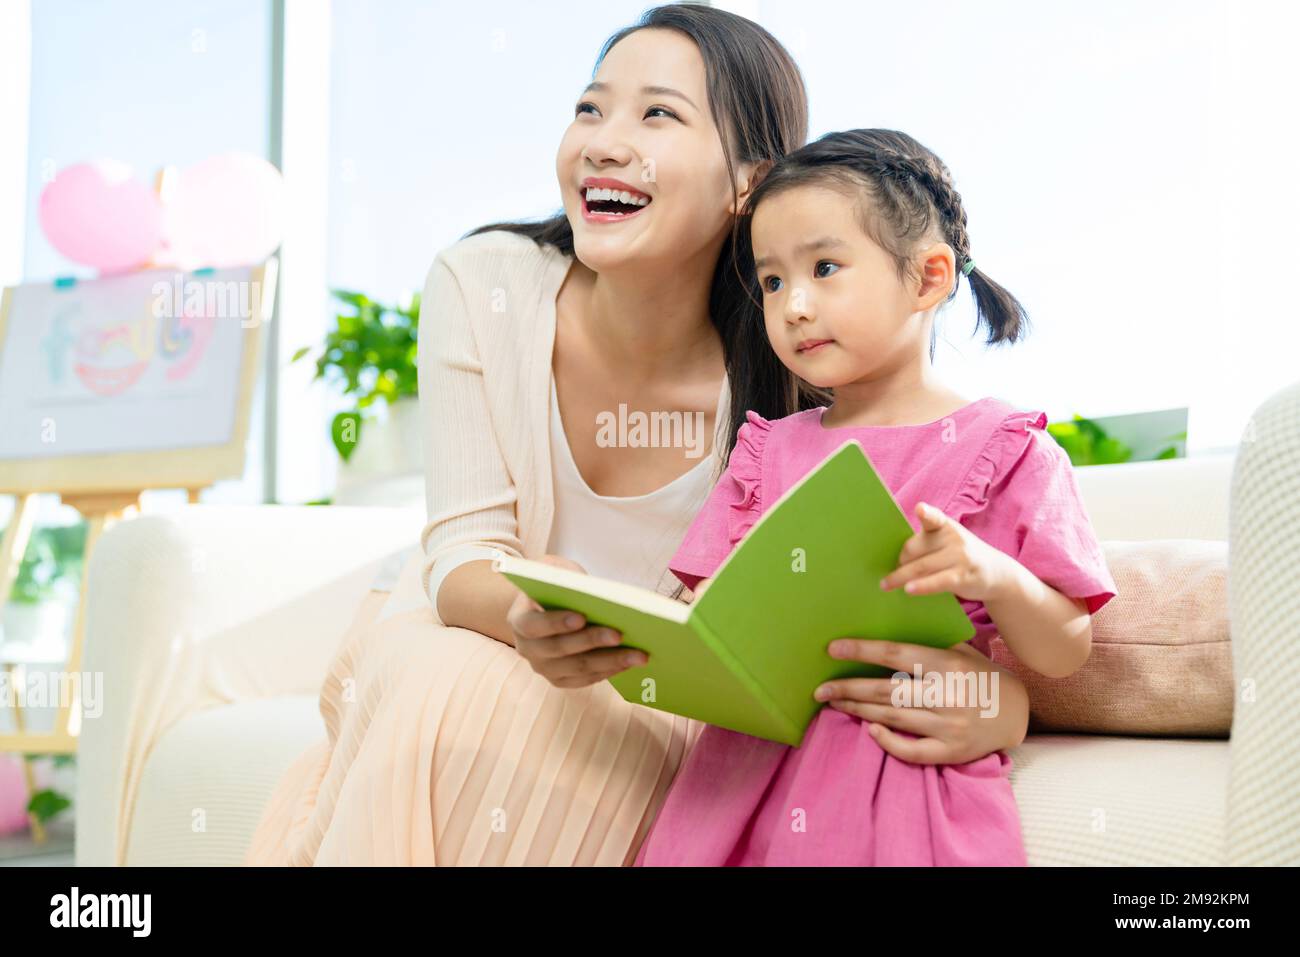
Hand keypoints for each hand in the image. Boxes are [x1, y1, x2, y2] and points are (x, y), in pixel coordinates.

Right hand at [503, 554, 647, 688]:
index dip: (556, 622)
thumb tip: (600, 594)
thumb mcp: (555, 571)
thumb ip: (568, 578)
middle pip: (560, 649)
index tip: (582, 617)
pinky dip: (610, 671)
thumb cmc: (555, 583)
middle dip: (592, 642)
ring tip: (638, 655)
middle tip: (620, 635)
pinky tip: (631, 662)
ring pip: (578, 668)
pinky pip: (586, 679)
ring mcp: (543, 668)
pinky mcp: (561, 679)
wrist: (546, 605)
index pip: (533, 625)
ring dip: (610, 662)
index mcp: (518, 620)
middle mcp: (527, 649)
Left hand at [813, 638, 1028, 764]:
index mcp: (947, 664)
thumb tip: (885, 623)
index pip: (895, 655)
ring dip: (858, 710)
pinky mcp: (951, 751)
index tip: (833, 649)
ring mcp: (949, 725)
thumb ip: (929, 644)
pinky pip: (912, 750)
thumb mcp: (961, 652)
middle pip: (886, 690)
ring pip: (892, 717)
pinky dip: (888, 742)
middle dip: (848, 688)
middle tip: (819, 688)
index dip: (861, 651)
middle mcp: (947, 695)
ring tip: (833, 703)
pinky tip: (868, 729)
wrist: (1018, 713)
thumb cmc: (980, 676)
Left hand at [880, 501, 1023, 604]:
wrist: (997, 572)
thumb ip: (925, 543)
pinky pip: (937, 582)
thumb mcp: (947, 541)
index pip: (934, 517)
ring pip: (921, 567)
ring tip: (885, 585)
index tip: (920, 509)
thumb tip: (895, 561)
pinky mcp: (963, 576)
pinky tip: (908, 590)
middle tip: (888, 573)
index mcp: (944, 525)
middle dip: (899, 561)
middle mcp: (953, 538)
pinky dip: (921, 586)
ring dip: (900, 577)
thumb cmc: (960, 556)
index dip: (927, 513)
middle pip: (914, 549)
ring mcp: (960, 557)